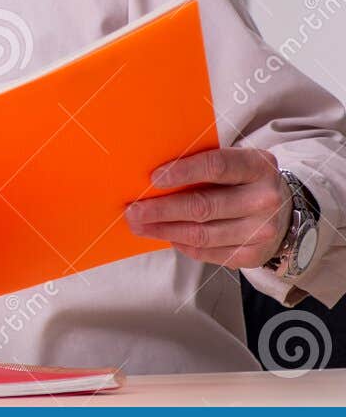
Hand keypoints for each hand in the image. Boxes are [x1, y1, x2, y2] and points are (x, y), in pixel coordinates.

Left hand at [125, 147, 289, 266]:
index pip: (217, 166)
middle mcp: (264, 199)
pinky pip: (210, 253)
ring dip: (165, 231)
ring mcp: (262, 230)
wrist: (283, 210)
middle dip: (162, 210)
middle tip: (133, 211)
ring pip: (203, 234)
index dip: (183, 172)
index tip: (153, 178)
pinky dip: (184, 246)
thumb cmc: (242, 180)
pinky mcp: (255, 255)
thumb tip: (151, 175)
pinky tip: (168, 237)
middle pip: (204, 206)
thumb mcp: (233, 162)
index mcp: (257, 166)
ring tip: (140, 226)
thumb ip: (202, 163)